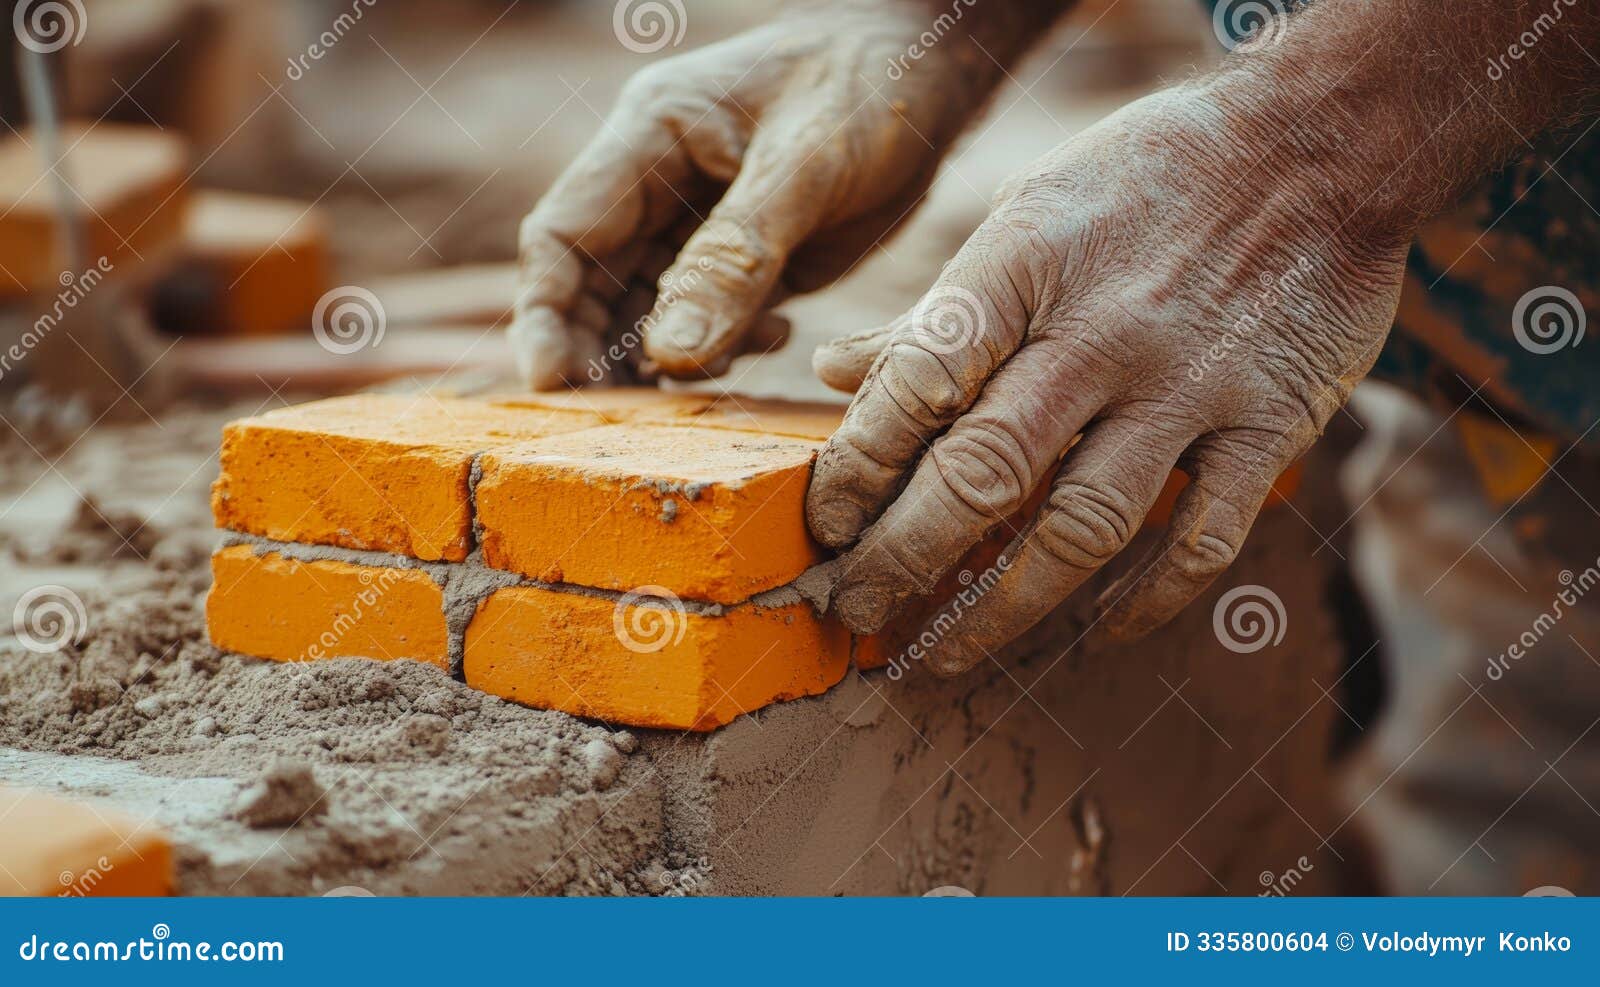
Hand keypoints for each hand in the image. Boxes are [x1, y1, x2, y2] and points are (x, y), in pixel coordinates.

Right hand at [511, 5, 995, 388]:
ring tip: (720, 371)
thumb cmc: (868, 82)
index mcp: (649, 137)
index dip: (546, 313)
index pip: (563, 234)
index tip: (549, 384)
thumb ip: (736, 257)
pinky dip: (730, 343)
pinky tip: (781, 331)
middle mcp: (659, 185)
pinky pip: (712, 317)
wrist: (932, 64)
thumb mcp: (805, 166)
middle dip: (599, 353)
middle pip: (592, 285)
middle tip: (622, 417)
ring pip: (650, 311)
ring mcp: (700, 223)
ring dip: (671, 356)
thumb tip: (669, 354)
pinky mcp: (748, 255)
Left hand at [806, 76, 1412, 675]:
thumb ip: (939, 311)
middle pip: (983, 473)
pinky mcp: (1267, 424)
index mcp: (1022, 267)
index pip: (915, 384)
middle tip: (852, 609)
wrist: (1320, 141)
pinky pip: (1198, 540)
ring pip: (1080, 528)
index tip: (822, 525)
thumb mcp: (1025, 213)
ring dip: (1000, 609)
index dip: (856, 468)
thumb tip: (836, 372)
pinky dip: (1144, 603)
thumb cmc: (1146, 179)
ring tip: (939, 653)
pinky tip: (1096, 632)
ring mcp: (1187, 386)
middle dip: (902, 558)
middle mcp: (1098, 333)